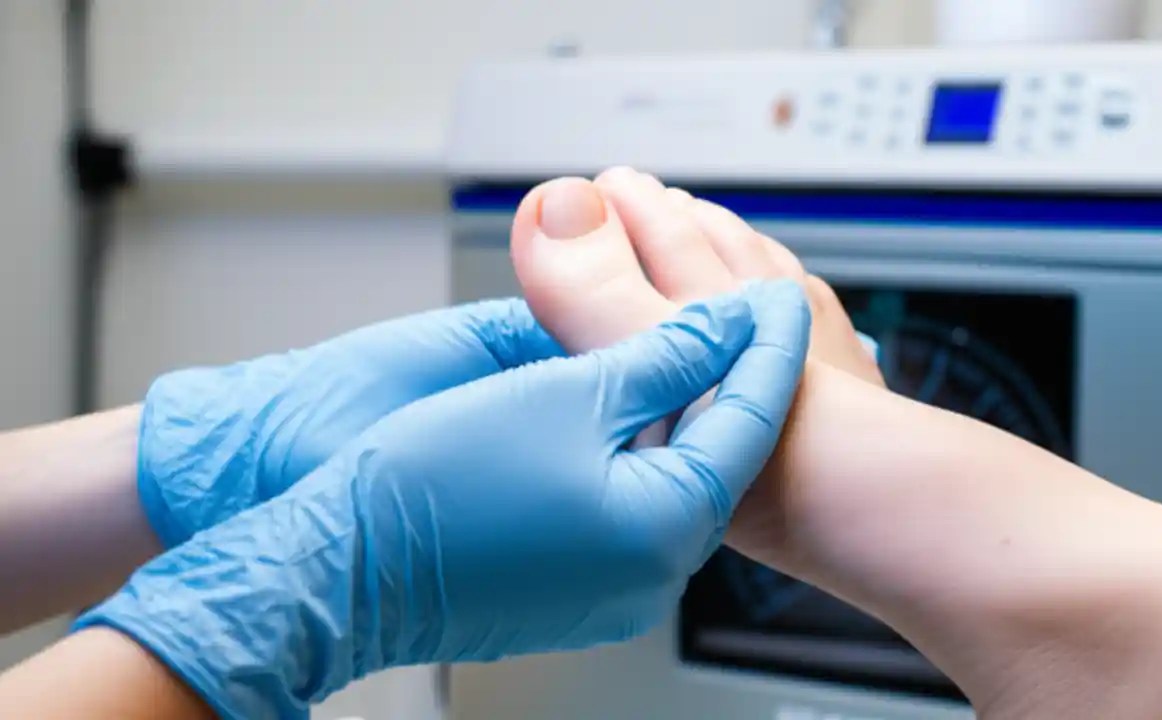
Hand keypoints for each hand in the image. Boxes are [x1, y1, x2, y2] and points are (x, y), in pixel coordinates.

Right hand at [77, 281, 810, 718]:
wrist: (334, 561)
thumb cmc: (430, 485)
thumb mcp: (560, 395)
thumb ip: (658, 356)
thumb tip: (720, 326)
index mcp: (663, 529)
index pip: (747, 422)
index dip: (764, 348)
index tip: (777, 297)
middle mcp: (649, 571)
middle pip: (716, 454)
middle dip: (728, 378)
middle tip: (743, 314)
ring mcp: (611, 585)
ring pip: (672, 476)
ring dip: (681, 410)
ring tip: (693, 348)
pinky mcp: (573, 583)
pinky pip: (630, 502)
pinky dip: (637, 447)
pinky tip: (629, 409)